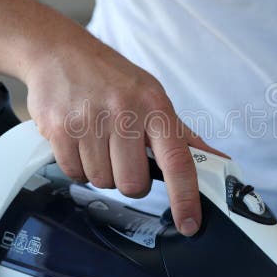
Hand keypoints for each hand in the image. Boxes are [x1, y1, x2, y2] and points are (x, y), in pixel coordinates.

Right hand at [22, 29, 225, 235]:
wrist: (60, 52)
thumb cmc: (112, 78)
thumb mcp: (153, 97)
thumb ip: (182, 136)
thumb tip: (216, 161)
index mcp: (155, 106)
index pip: (178, 161)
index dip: (186, 198)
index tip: (189, 223)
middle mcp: (124, 112)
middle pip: (134, 184)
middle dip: (130, 180)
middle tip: (124, 157)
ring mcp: (89, 121)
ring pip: (102, 182)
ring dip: (102, 171)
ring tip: (99, 142)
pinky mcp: (59, 129)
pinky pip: (74, 173)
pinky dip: (79, 166)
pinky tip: (80, 141)